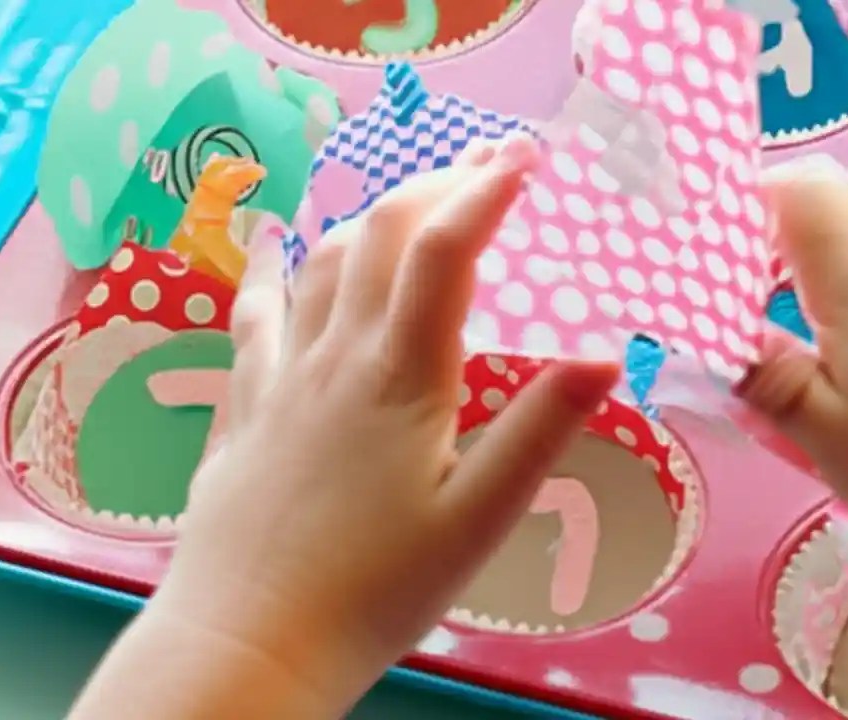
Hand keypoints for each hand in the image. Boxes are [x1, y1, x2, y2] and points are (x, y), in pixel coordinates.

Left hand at [150, 136, 619, 706]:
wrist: (251, 640)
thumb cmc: (377, 589)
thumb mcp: (480, 519)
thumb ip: (538, 432)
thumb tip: (602, 357)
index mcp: (401, 378)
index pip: (447, 252)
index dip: (487, 191)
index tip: (528, 155)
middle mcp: (336, 357)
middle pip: (383, 235)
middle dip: (438, 185)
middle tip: (486, 163)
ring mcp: (281, 375)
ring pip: (323, 262)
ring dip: (374, 214)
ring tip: (413, 198)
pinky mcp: (244, 404)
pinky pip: (255, 312)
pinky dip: (273, 266)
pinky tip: (272, 243)